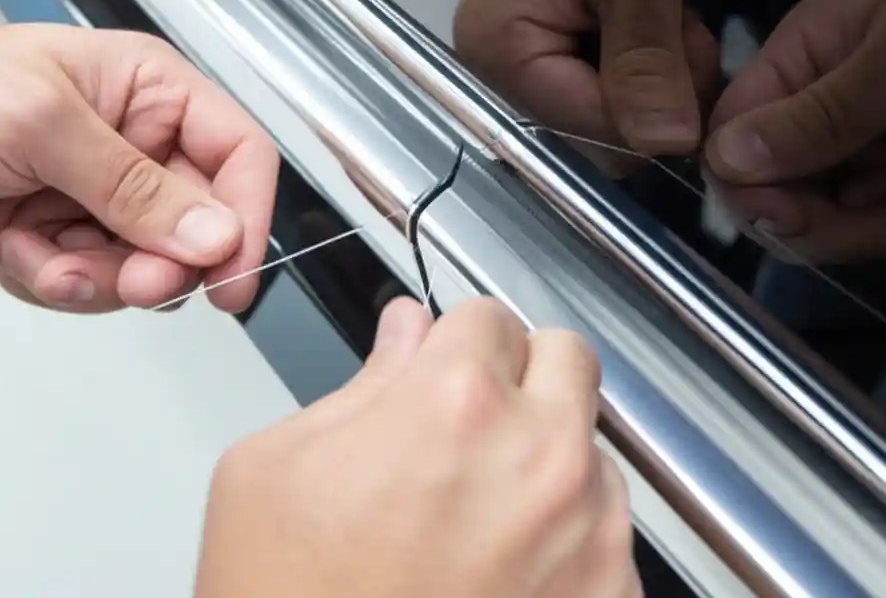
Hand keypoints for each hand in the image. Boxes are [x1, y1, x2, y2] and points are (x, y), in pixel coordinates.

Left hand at [0, 11, 276, 311]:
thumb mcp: (43, 125)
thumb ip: (136, 187)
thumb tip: (214, 232)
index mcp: (149, 91)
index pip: (239, 155)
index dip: (247, 217)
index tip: (230, 275)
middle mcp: (134, 145)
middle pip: (200, 227)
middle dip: (160, 264)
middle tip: (129, 280)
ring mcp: (99, 197)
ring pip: (149, 268)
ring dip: (99, 279)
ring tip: (45, 253)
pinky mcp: (64, 238)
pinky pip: (97, 287)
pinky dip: (58, 283)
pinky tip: (16, 249)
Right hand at [197, 297, 637, 597]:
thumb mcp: (275, 468)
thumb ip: (362, 382)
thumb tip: (405, 334)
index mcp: (456, 403)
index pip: (489, 315)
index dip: (457, 339)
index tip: (446, 364)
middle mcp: (541, 459)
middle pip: (568, 360)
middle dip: (521, 376)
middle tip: (473, 422)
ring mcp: (588, 533)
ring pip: (594, 448)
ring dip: (548, 460)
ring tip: (479, 515)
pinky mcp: (610, 597)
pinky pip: (609, 534)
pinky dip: (568, 538)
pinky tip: (504, 566)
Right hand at [454, 0, 718, 174]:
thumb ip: (648, 56)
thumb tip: (664, 144)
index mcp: (498, 54)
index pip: (583, 130)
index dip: (649, 114)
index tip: (687, 60)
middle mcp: (497, 81)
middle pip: (595, 141)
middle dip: (654, 96)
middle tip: (676, 30)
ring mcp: (523, 81)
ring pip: (613, 129)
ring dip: (658, 85)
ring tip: (666, 23)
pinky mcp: (552, 76)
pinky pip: (611, 109)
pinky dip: (648, 78)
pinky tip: (654, 34)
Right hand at [704, 0, 885, 263]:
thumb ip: (821, 113)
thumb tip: (725, 159)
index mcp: (794, 66)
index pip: (728, 142)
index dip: (754, 191)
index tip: (803, 215)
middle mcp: (810, 112)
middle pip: (775, 200)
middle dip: (834, 224)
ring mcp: (854, 151)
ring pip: (826, 227)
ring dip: (884, 231)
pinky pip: (881, 232)